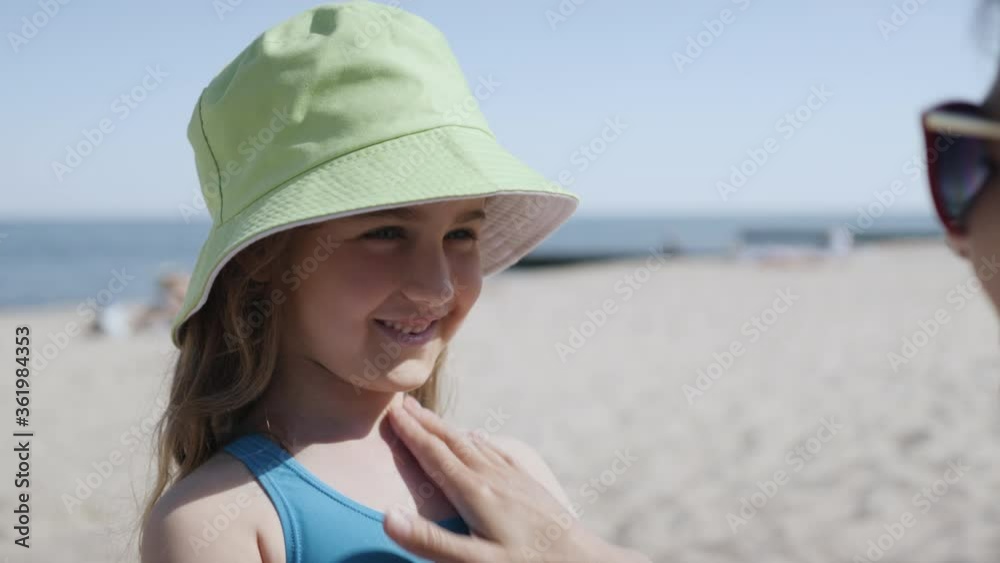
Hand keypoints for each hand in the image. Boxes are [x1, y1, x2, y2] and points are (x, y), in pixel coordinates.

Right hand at [382, 396, 650, 562]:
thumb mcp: (474, 562)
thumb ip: (429, 540)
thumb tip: (387, 516)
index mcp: (474, 492)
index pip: (434, 455)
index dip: (411, 433)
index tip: (392, 411)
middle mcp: (492, 477)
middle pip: (452, 442)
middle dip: (426, 423)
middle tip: (404, 404)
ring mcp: (513, 479)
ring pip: (473, 444)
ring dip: (448, 429)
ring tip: (431, 418)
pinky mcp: (529, 485)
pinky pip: (497, 453)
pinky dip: (479, 441)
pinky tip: (479, 438)